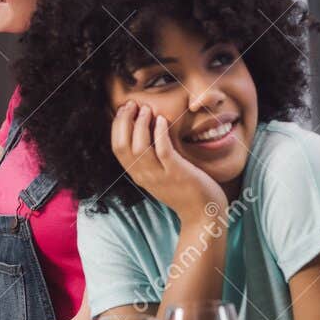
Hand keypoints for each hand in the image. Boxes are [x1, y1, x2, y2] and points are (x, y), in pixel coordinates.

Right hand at [110, 101, 226, 221]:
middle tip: (132, 104)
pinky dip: (159, 133)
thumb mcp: (159, 175)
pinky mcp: (177, 174)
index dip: (117, 126)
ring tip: (146, 109)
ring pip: (140, 148)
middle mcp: (144, 176)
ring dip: (141, 124)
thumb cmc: (183, 190)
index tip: (125, 109)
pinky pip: (163, 151)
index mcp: (138, 175)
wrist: (202, 214)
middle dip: (124, 121)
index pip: (117, 148)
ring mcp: (160, 176)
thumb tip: (145, 131)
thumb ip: (150, 158)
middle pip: (123, 146)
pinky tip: (162, 120)